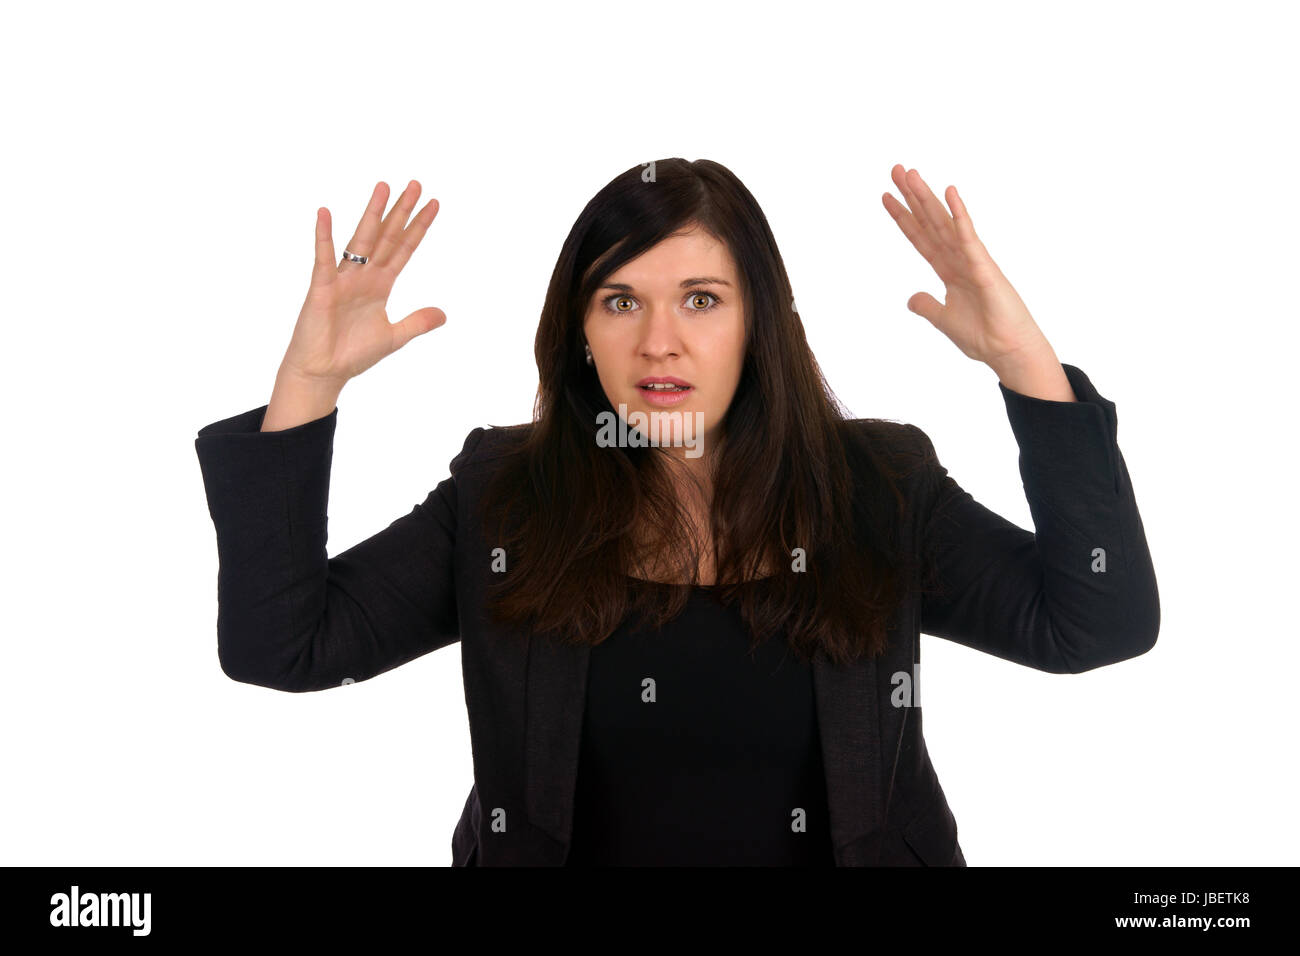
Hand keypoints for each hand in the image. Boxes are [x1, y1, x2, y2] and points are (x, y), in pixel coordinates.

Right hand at [281, 180, 445, 388]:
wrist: (324, 372)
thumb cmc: (352, 354)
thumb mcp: (394, 337)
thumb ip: (417, 322)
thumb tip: (444, 314)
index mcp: (380, 285)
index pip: (403, 249)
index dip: (418, 228)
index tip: (434, 204)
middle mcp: (363, 276)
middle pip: (386, 237)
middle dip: (401, 211)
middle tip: (416, 184)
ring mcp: (342, 279)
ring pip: (361, 240)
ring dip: (372, 214)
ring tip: (384, 187)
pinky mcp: (322, 289)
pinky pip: (323, 259)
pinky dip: (324, 237)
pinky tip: (325, 213)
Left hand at [882, 165, 1046, 366]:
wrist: (1008, 351)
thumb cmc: (984, 336)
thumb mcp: (944, 320)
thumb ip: (927, 306)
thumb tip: (911, 298)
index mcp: (949, 271)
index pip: (921, 238)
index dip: (903, 218)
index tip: (886, 197)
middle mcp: (959, 259)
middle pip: (930, 222)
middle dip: (912, 197)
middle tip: (896, 169)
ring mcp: (972, 260)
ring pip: (945, 223)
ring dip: (928, 198)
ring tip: (910, 174)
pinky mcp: (985, 267)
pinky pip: (968, 236)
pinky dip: (959, 215)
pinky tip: (950, 193)